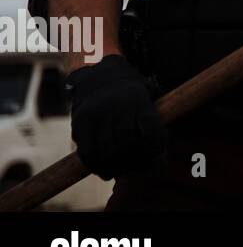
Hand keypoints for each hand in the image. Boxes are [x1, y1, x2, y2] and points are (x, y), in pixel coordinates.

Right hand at [67, 55, 165, 179]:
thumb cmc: (129, 88)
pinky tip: (106, 172)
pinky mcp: (79, 123)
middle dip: (137, 160)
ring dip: (118, 167)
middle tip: (142, 168)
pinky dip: (97, 167)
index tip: (159, 153)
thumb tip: (159, 151)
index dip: (157, 147)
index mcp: (137, 97)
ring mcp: (95, 114)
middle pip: (128, 143)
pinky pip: (87, 151)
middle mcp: (116, 104)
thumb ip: (153, 115)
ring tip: (125, 172)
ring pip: (107, 150)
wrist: (96, 73)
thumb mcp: (147, 91)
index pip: (151, 130)